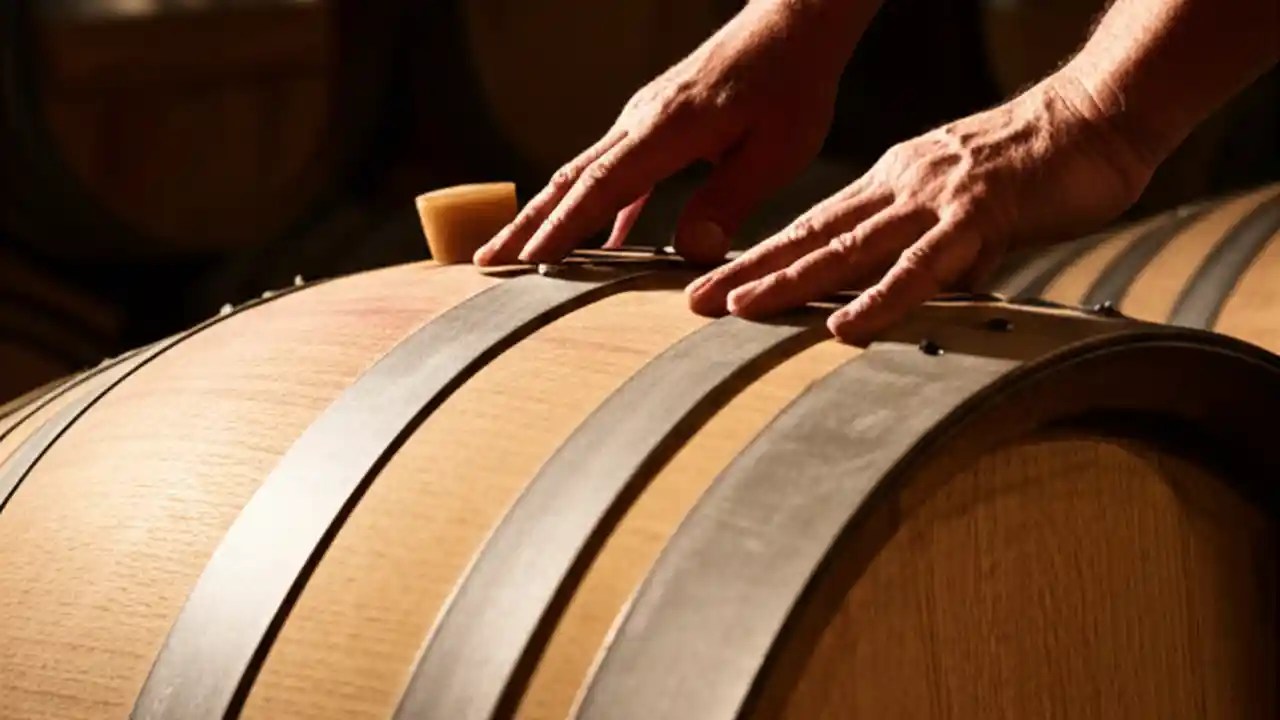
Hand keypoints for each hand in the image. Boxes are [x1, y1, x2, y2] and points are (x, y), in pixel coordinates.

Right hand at [474, 0, 866, 266]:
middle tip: (485, 263)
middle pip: (570, 180)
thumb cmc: (792, 84)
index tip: (525, 264)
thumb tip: (690, 252)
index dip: (561, 229)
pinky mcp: (656, 123)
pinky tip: (600, 240)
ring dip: (546, 213)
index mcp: (665, 130)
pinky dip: (595, 205)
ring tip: (515, 252)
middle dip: (526, 224)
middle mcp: (641, 121)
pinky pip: (613, 170)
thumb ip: (728, 200)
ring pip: (582, 173)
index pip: (599, 188)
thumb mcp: (776, 151)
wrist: (792, 22)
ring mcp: (643, 120)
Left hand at [686, 72, 1156, 342]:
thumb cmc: (1035, 168)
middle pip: (811, 237)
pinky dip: (881, 299)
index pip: (812, 227)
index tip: (714, 286)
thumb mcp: (963, 211)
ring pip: (848, 248)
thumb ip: (928, 248)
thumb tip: (906, 291)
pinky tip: (845, 327)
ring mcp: (935, 198)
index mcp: (891, 185)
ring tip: (739, 310)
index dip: (761, 257)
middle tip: (693, 303)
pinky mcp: (980, 214)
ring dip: (790, 282)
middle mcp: (899, 187)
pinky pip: (923, 266)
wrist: (1097, 116)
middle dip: (750, 271)